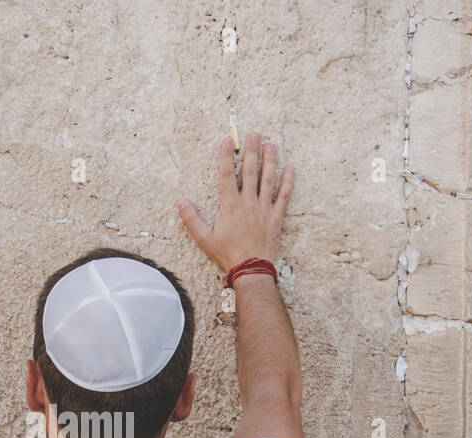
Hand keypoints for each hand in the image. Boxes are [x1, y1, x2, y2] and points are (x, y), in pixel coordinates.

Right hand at [177, 132, 294, 271]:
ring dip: (270, 161)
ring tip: (271, 144)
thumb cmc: (227, 254)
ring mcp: (264, 209)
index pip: (227, 175)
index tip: (227, 141)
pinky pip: (284, 196)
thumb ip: (191, 219)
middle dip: (251, 151)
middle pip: (250, 171)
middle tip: (254, 134)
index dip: (226, 156)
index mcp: (230, 205)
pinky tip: (290, 168)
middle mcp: (248, 203)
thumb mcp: (204, 238)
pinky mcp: (276, 217)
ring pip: (268, 179)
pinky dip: (287, 182)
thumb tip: (180, 201)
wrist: (251, 269)